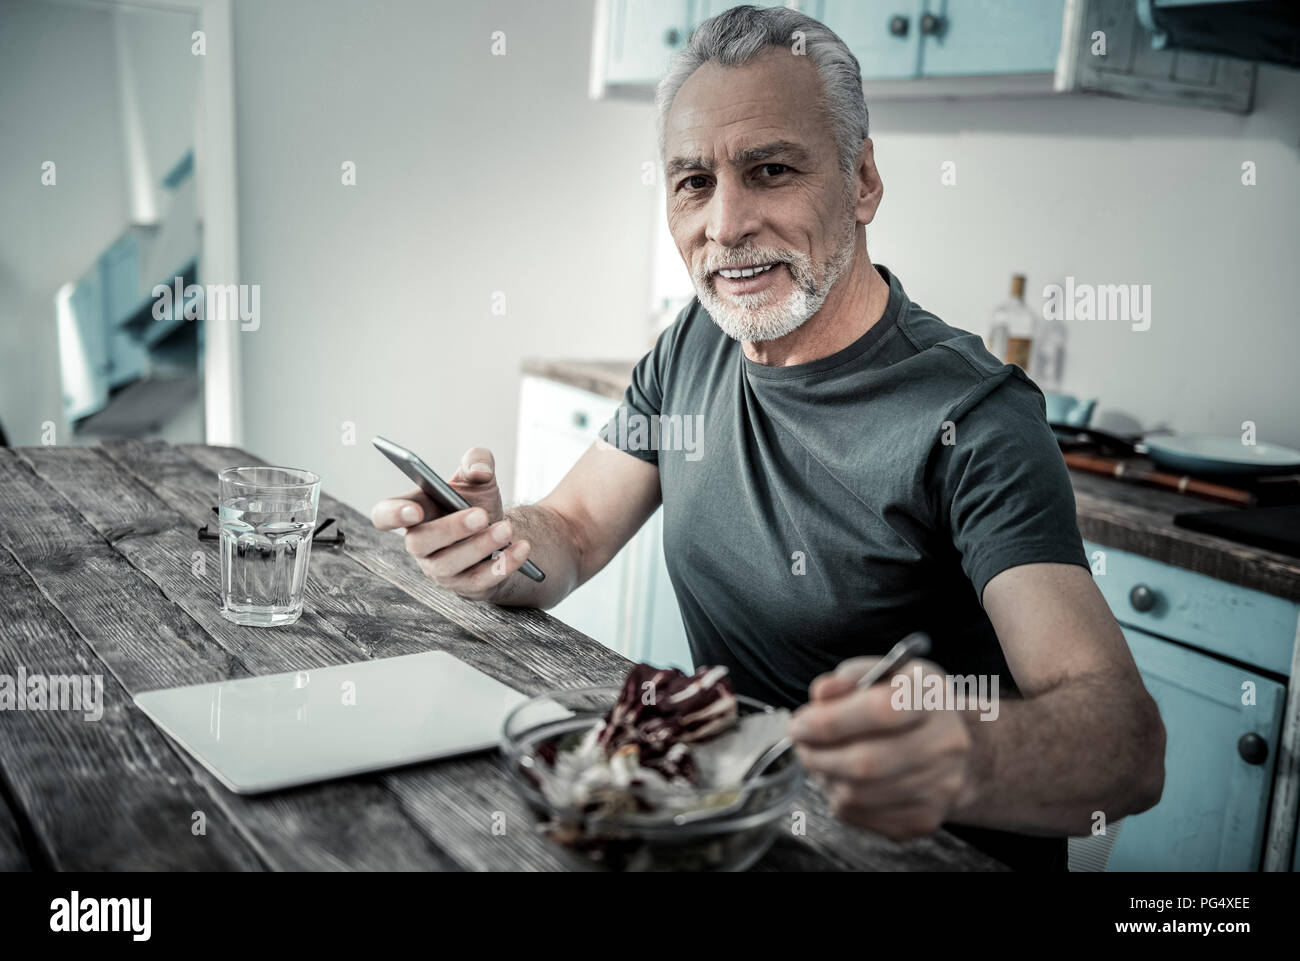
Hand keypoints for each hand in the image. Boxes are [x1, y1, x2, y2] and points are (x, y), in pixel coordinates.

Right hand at [369, 447, 532, 599]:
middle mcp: (420, 545)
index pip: (384, 516)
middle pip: (419, 542)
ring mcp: (441, 570)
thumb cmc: (477, 503)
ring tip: (507, 528)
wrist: (503, 534)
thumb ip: (477, 460)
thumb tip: (480, 470)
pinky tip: (522, 548)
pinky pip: (481, 580)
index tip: (414, 510)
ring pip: (450, 564)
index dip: (392, 515)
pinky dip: (504, 564)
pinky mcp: (467, 587)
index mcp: (414, 512)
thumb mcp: (479, 478)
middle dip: (451, 529)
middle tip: (481, 515)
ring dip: (480, 546)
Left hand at [789, 656, 974, 841]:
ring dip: (824, 776)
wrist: (955, 748)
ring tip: (821, 758)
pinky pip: (860, 815)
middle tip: (800, 744)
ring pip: (857, 794)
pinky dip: (839, 797)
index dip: (830, 720)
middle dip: (818, 755)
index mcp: (932, 698)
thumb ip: (851, 676)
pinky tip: (843, 778)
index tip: (799, 723)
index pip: (880, 711)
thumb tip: (821, 694)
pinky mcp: (923, 819)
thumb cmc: (911, 704)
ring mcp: (938, 788)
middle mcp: (944, 745)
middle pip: (866, 762)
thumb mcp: (887, 672)